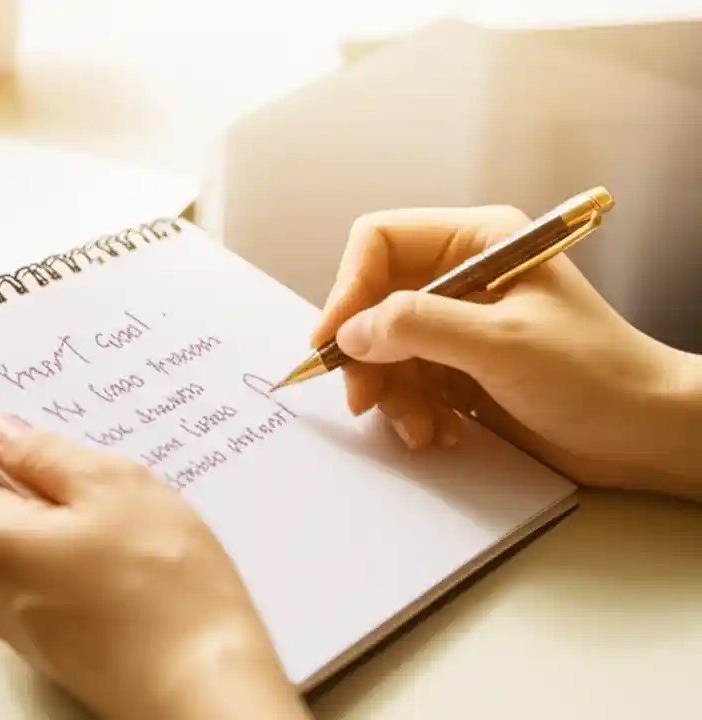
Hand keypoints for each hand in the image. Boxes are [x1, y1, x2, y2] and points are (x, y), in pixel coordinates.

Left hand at [0, 383, 310, 719]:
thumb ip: (45, 454)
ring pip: (8, 536)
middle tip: (8, 409)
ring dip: (30, 498)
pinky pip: (34, 568)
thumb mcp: (115, 489)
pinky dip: (51, 536)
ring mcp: (16, 620)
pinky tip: (102, 529)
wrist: (206, 696)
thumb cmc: (169, 593)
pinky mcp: (49, 640)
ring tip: (87, 472)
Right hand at [314, 206, 701, 497]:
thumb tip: (350, 332)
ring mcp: (458, 324)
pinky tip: (437, 432)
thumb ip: (419, 327)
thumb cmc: (596, 375)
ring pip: (382, 348)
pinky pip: (404, 381)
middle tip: (365, 398)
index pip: (378, 241)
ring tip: (418, 427)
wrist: (645, 433)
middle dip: (366, 354)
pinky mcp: (458, 367)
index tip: (334, 340)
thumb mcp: (501, 344)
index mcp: (477, 240)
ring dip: (390, 393)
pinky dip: (409, 411)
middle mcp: (462, 274)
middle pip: (372, 301)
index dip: (348, 288)